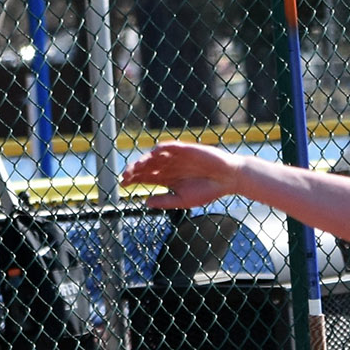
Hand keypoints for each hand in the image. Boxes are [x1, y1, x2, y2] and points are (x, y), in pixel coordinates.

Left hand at [119, 141, 243, 208]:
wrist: (227, 179)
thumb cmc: (207, 191)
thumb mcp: (183, 200)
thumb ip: (165, 201)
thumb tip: (145, 203)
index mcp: (166, 178)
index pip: (145, 177)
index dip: (133, 179)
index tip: (122, 185)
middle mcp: (168, 166)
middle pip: (146, 166)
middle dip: (135, 170)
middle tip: (126, 176)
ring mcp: (176, 157)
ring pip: (155, 156)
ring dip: (145, 160)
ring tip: (137, 166)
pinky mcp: (186, 149)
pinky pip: (171, 146)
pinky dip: (162, 148)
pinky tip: (155, 153)